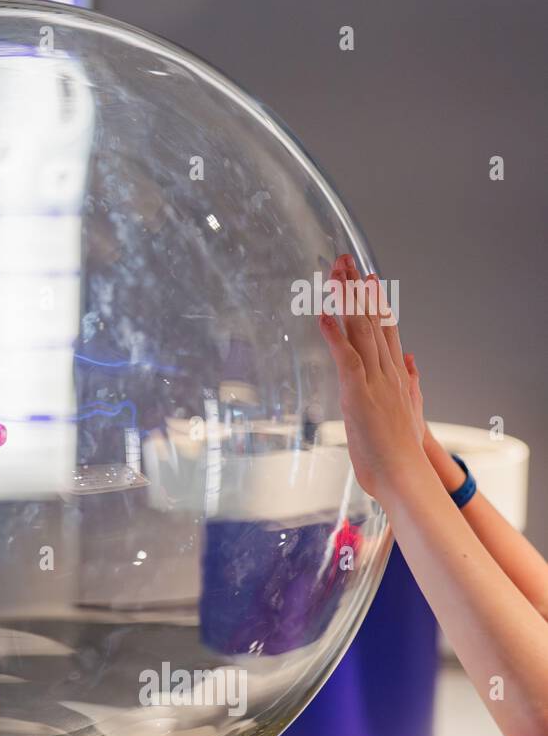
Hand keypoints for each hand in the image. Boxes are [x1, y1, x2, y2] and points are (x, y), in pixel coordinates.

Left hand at [317, 254, 426, 499]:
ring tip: (333, 273)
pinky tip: (322, 314)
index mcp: (396, 375)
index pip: (385, 328)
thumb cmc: (401, 451)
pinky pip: (344, 356)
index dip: (375, 301)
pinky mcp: (358, 393)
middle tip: (344, 260)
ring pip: (359, 331)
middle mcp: (387, 371)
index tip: (368, 277)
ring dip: (344, 300)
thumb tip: (411, 359)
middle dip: (356, 289)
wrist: (405, 475)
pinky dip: (333, 334)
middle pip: (371, 320)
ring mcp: (374, 380)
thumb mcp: (411, 410)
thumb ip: (412, 382)